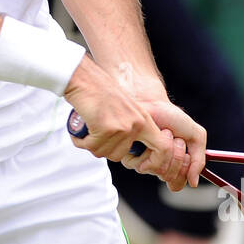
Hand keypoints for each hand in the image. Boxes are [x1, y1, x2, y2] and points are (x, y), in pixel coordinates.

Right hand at [64, 58, 199, 191]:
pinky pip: (91, 147)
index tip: (141, 165)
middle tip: (96, 133)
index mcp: (144, 120)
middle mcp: (135, 125)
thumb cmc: (99, 91)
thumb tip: (127, 150)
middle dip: (104, 148)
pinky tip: (81, 129)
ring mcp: (121, 127)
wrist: (84, 78)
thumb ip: (131, 128)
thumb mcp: (125, 109)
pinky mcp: (105, 129)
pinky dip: (81, 141)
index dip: (155, 162)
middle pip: (120, 155)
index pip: (163, 148)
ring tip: (88, 127)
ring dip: (91, 144)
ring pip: (104, 153)